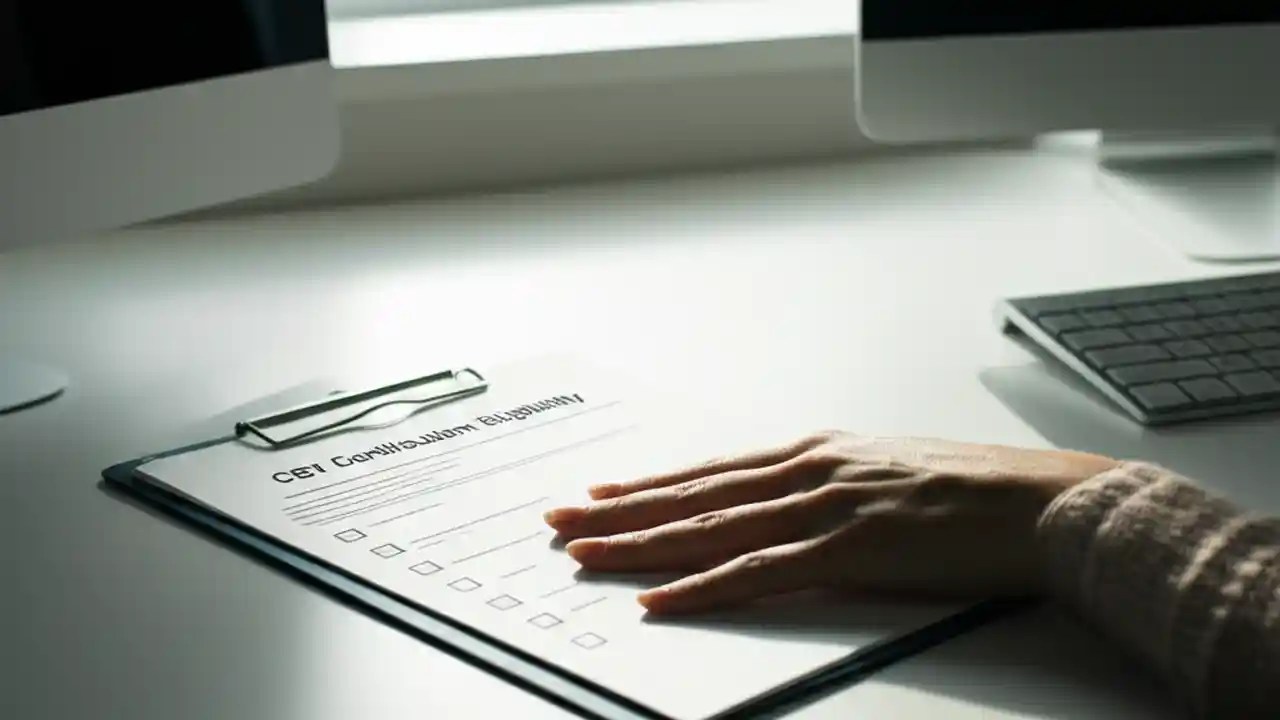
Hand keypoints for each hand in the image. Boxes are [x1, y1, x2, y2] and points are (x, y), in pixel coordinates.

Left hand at [543, 432, 1118, 614]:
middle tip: (561, 519)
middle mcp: (810, 469)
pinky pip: (756, 571)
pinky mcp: (848, 547)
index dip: (653, 484)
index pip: (716, 471)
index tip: (605, 493)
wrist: (1045, 502)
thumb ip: (840, 485)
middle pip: (695, 493)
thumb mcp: (895, 473)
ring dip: (639, 545)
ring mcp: (825, 505)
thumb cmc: (979, 493)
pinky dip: (700, 587)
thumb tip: (802, 501)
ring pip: (709, 527)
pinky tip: (658, 600)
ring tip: (585, 554)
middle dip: (622, 510)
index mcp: (821, 451)